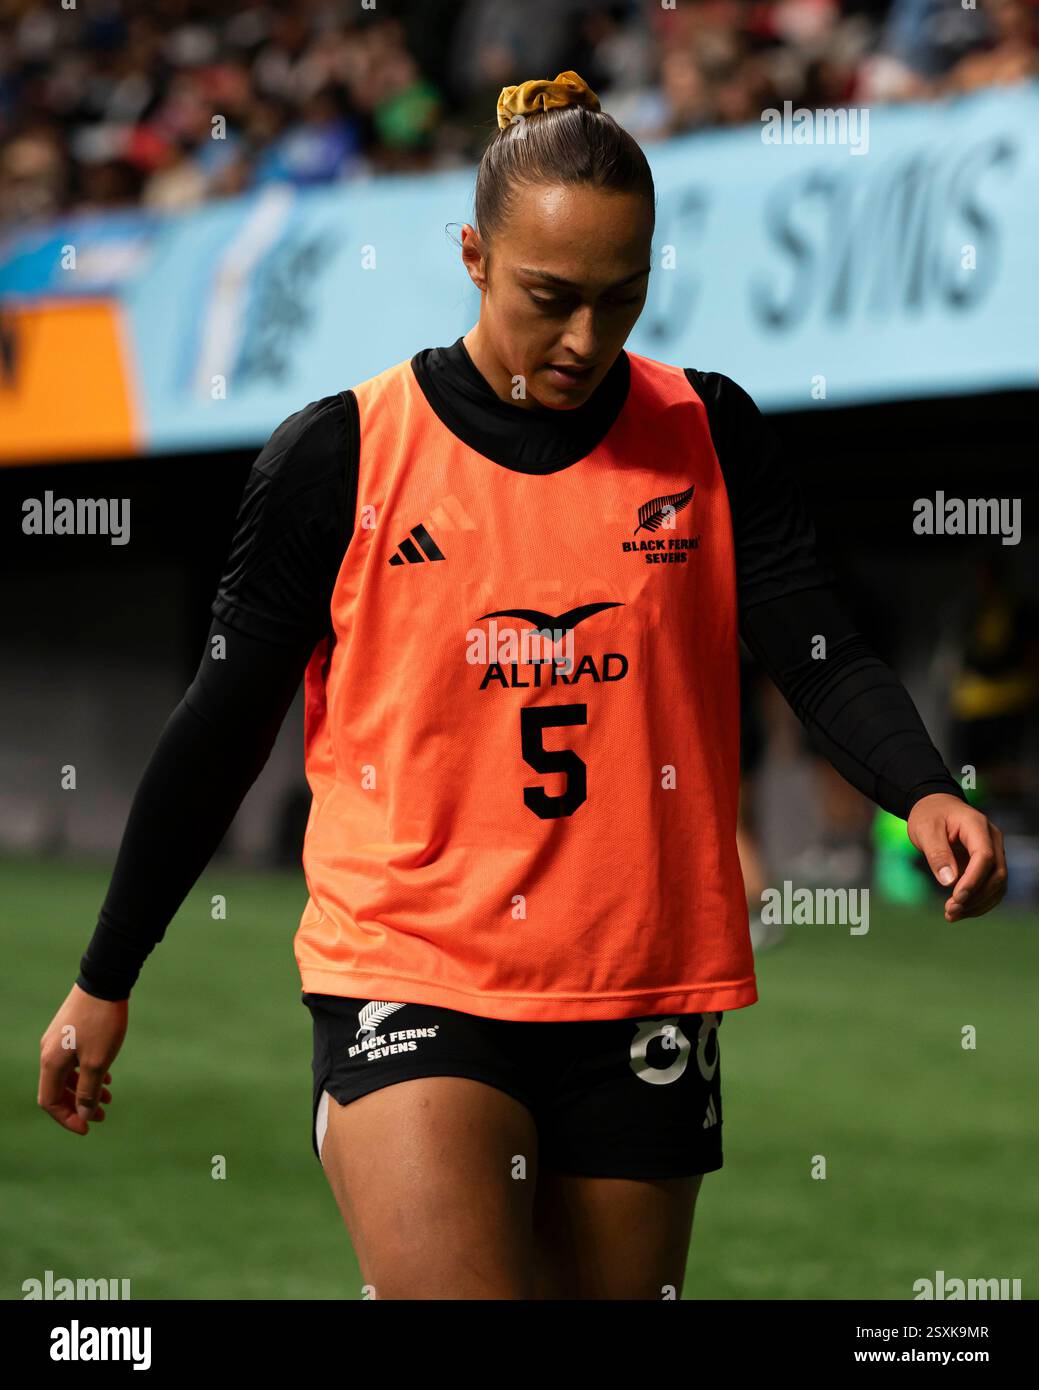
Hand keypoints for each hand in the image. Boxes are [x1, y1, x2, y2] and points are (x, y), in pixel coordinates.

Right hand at [38, 983, 127, 1134]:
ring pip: (68, 1075)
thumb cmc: (102, 1022)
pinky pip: (74, 1060)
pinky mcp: (70, 1030)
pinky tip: (107, 1075)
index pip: (49, 1102)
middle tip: (102, 1115)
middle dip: (79, 1106)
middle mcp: (48, 1052)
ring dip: (86, 1089)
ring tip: (109, 1097)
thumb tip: (83, 1115)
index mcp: (50, 1063)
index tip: (88, 1127)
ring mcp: (58, 1040)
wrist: (105, 981)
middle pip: (58, 1090)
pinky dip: (88, 1071)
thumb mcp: (98, 1061)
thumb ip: (89, 1090)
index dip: (67, 1118)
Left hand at [907, 793, 1007, 921]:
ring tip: (951, 915)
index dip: (973, 880)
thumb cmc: (929, 815)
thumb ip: (937, 854)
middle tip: (950, 911)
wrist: (935, 807)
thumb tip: (949, 882)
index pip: (985, 856)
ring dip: (978, 904)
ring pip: (998, 885)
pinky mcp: (989, 864)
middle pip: (996, 874)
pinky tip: (960, 911)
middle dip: (975, 896)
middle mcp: (992, 839)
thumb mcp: (925, 829)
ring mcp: (994, 851)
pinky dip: (978, 902)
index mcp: (977, 825)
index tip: (956, 898)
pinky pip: (991, 887)